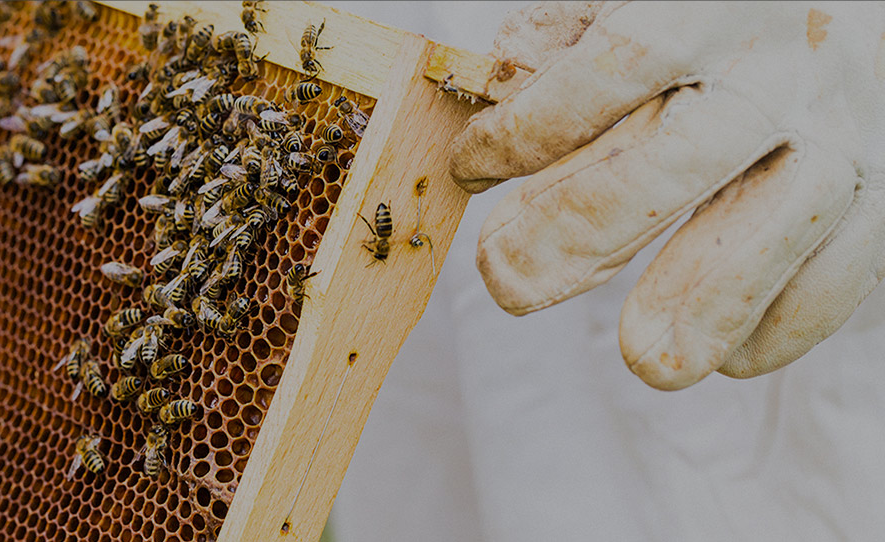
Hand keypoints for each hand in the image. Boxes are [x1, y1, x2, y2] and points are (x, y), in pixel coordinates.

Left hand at [450, 2, 884, 389]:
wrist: (855, 0)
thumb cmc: (720, 6)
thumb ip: (568, 32)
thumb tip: (498, 82)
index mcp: (703, 8)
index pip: (608, 71)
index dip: (528, 129)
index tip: (472, 166)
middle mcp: (778, 68)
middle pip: (671, 161)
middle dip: (577, 233)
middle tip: (508, 286)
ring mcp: (843, 128)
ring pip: (774, 222)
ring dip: (705, 303)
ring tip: (645, 362)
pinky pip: (846, 264)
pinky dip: (789, 321)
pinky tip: (730, 356)